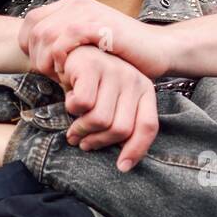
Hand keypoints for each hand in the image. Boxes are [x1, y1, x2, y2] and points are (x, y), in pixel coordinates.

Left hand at [19, 0, 171, 80]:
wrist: (157, 50)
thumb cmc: (122, 54)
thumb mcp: (87, 45)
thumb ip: (64, 44)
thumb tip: (36, 56)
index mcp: (71, 5)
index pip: (31, 21)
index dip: (29, 46)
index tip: (41, 66)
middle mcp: (77, 3)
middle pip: (36, 29)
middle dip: (37, 57)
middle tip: (51, 76)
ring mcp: (89, 11)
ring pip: (46, 34)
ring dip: (47, 60)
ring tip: (59, 76)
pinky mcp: (99, 23)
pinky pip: (66, 37)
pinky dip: (61, 56)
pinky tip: (69, 70)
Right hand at [58, 45, 157, 172]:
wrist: (73, 50)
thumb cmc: (92, 82)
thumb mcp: (112, 101)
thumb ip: (120, 121)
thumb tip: (122, 160)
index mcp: (144, 89)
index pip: (147, 127)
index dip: (135, 150)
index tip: (121, 167)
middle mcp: (133, 79)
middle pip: (121, 128)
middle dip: (98, 142)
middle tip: (83, 142)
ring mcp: (114, 71)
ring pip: (100, 119)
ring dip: (81, 130)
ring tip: (74, 129)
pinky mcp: (92, 66)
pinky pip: (82, 104)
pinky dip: (72, 109)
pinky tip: (70, 101)